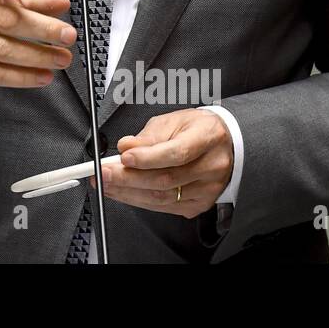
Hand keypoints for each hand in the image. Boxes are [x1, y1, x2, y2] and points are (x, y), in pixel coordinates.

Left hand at [89, 109, 232, 219]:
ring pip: (163, 197)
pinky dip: (140, 201)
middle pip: (166, 179)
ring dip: (129, 193)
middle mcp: (211, 166)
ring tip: (107, 184)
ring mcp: (207, 189)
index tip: (122, 158)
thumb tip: (126, 146)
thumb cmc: (198, 130)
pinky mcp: (200, 204)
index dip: (147, 158)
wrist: (225, 145)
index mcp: (207, 138)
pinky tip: (124, 193)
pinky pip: (165, 207)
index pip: (176, 153)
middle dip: (128, 178)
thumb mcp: (174, 120)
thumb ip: (149, 135)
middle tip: (103, 174)